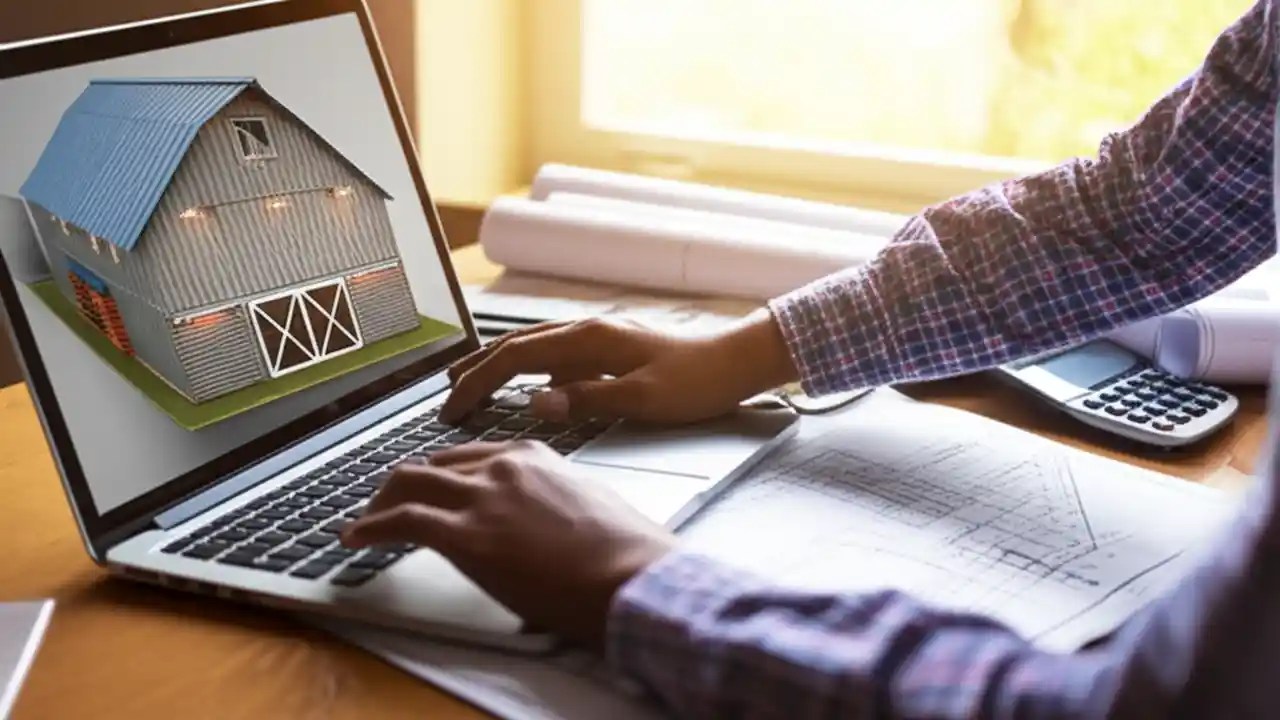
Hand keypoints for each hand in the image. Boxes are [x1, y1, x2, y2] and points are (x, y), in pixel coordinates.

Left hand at [341, 441, 676, 650]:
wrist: (631, 576)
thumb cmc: (626, 553)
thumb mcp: (589, 506)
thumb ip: (556, 502)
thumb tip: (544, 525)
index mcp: (534, 457)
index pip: (470, 457)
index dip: (442, 475)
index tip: (431, 490)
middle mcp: (503, 467)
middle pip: (433, 464)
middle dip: (404, 485)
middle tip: (388, 506)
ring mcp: (483, 498)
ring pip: (409, 483)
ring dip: (380, 503)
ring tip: (365, 522)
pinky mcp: (467, 536)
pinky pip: (402, 521)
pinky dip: (371, 528)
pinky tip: (355, 539)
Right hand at [441, 309, 799, 423]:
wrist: (739, 363)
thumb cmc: (698, 383)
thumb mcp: (642, 400)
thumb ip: (586, 400)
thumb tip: (534, 404)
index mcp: (589, 341)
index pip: (514, 359)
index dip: (478, 383)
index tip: (451, 408)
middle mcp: (588, 332)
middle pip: (516, 346)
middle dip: (477, 370)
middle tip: (447, 396)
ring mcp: (600, 338)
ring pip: (535, 348)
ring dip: (500, 366)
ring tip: (473, 385)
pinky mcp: (612, 348)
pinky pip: (557, 356)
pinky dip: (530, 371)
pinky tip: (531, 391)